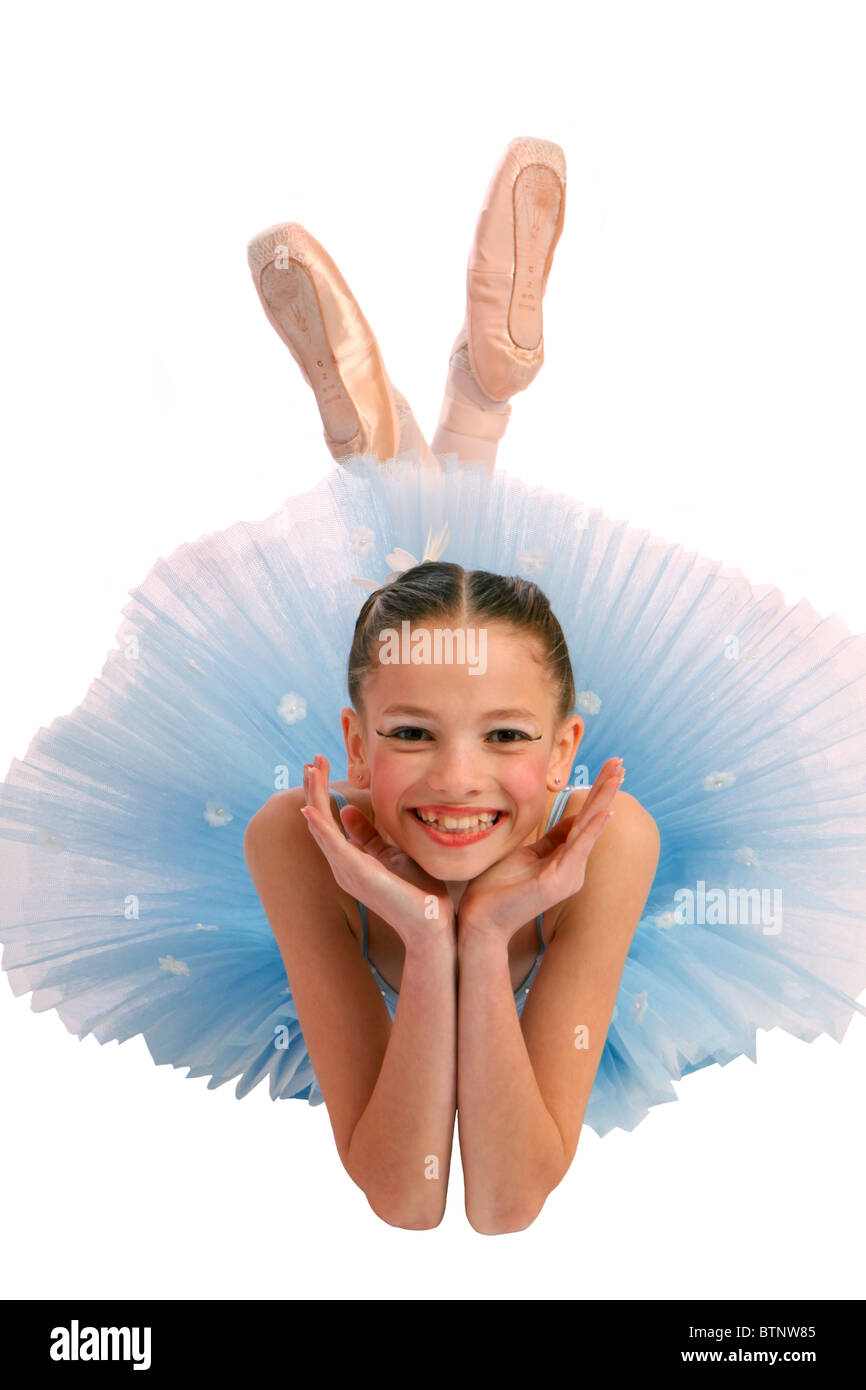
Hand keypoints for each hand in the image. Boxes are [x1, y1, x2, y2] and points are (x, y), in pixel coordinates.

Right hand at [299, 754, 454, 946]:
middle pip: (320, 821)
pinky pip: (333, 846)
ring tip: (310, 771)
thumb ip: (368, 836)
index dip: (323, 792)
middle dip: (315, 789)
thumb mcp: (391, 854)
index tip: (321, 765)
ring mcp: (347, 871)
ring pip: (321, 828)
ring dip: (315, 797)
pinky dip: (320, 826)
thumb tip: (348, 811)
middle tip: (313, 760)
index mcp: (349, 860)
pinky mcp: (357, 874)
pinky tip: (309, 808)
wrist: (431, 923)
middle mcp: (342, 865)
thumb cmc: (416, 892)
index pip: (329, 820)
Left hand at [457, 758, 624, 943]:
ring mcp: (568, 876)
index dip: (596, 794)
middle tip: (620, 762)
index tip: (610, 769)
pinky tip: (605, 811)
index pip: (584, 820)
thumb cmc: (497, 888)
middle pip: (592, 821)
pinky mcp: (557, 882)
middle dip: (606, 789)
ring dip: (603, 799)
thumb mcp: (526, 854)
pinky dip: (591, 829)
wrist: (479, 920)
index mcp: (564, 860)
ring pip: (588, 830)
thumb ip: (549, 839)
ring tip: (617, 775)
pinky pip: (577, 849)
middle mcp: (572, 868)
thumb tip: (569, 819)